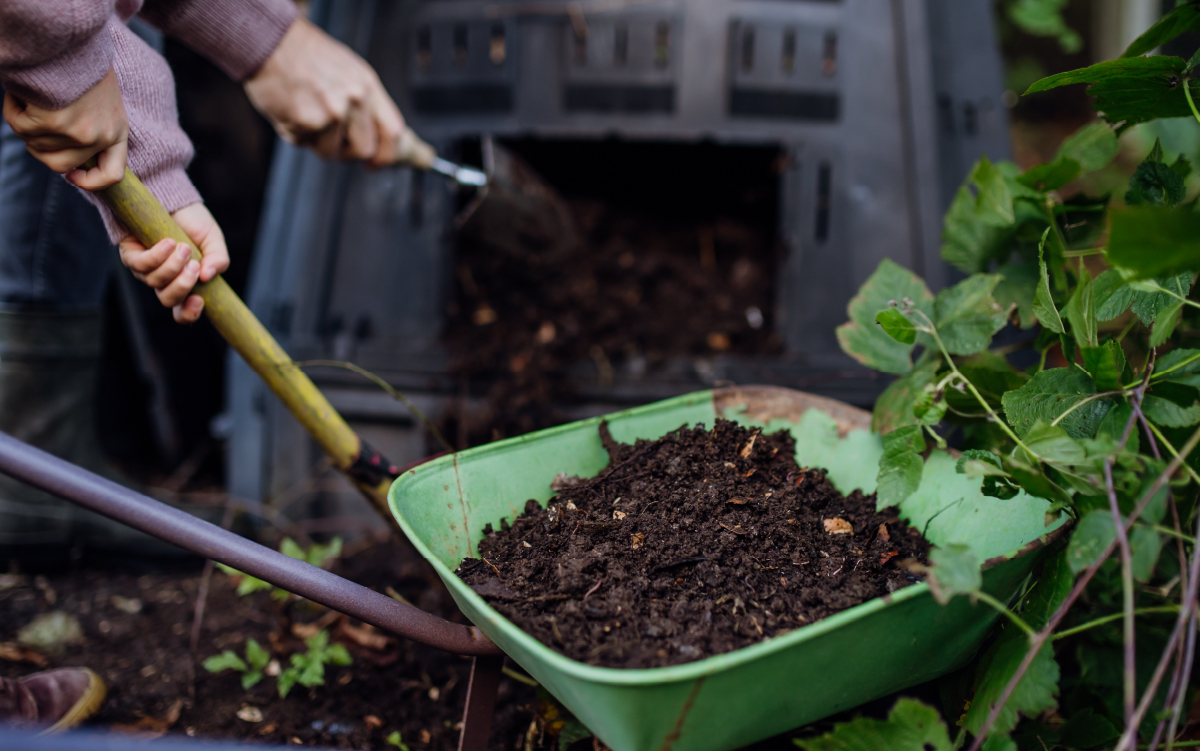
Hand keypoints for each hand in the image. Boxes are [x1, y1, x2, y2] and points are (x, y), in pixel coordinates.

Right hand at [1, 67, 128, 188]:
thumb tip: (67, 159)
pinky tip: (22, 90)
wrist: (71, 38)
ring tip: (33, 96)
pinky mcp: (52, 123)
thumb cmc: (81, 64)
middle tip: (34, 121)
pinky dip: (13, 109)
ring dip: (25, 123)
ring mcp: (77, 133)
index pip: (112, 174)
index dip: (90, 181)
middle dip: (40, 147)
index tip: (71, 174)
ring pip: (35, 146)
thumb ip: (91, 127)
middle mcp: (100, 136)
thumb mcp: (101, 100)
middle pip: (60, 165)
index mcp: (117, 130)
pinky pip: (19, 126)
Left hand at [118, 204, 227, 322]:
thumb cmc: (192, 222)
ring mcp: (145, 270)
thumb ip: (218, 259)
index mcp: (185, 283)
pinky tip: (168, 243)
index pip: (183, 311)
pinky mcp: (131, 256)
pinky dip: (157, 256)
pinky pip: (141, 265)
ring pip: (155, 282)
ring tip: (183, 246)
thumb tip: (208, 275)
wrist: (173, 199)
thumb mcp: (213, 240)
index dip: (189, 314)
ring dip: (172, 266)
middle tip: (194, 265)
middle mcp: (163, 281)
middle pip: (168, 300)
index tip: (199, 301)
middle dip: (182, 285)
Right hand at [244, 17, 403, 167]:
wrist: (269, 39)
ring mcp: (332, 111)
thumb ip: (362, 102)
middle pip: (364, 150)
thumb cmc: (304, 54)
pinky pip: (303, 143)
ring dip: (315, 142)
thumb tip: (373, 135)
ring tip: (303, 112)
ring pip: (331, 152)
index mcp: (367, 85)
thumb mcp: (347, 70)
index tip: (375, 163)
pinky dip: (293, 133)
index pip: (393, 131)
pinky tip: (288, 108)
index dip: (386, 154)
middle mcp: (355, 99)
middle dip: (346, 153)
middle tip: (330, 141)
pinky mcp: (308, 121)